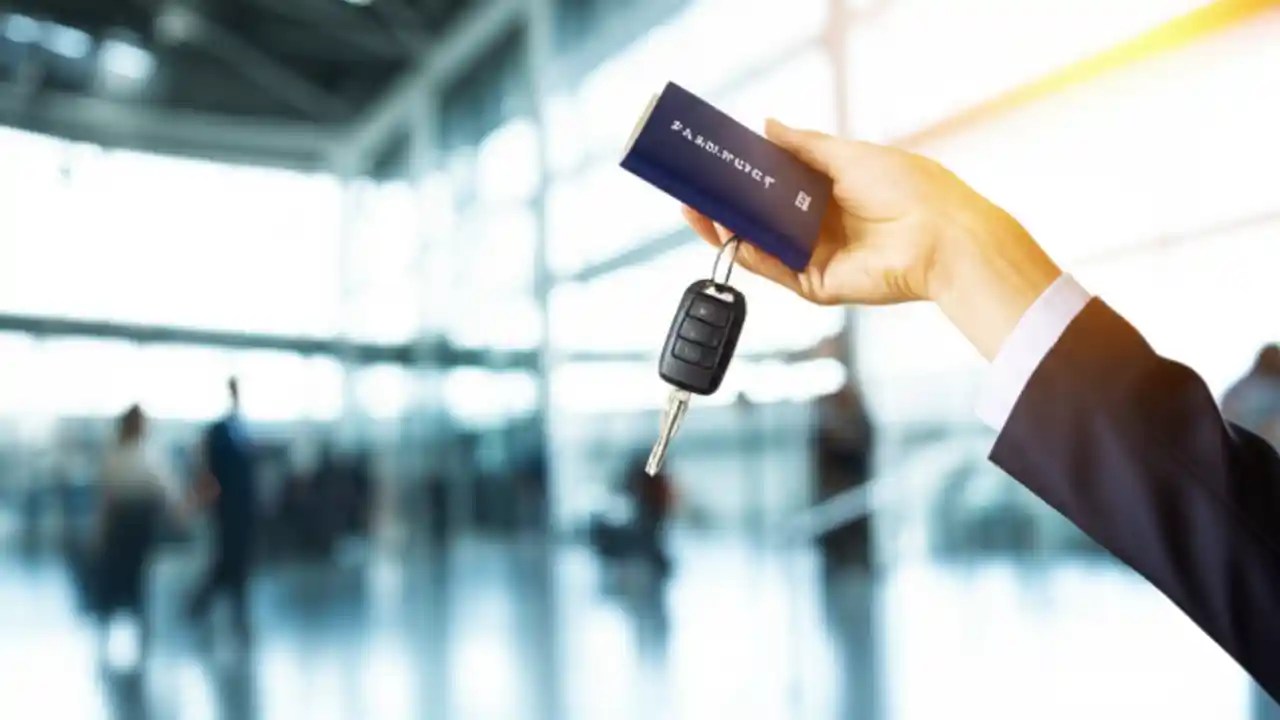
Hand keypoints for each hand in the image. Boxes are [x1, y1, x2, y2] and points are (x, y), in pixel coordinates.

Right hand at [682, 119, 1062, 359]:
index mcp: (829, 192)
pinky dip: (752, 257)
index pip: (774, 186)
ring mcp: (817, 257)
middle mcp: (821, 226)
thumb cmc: (911, 190)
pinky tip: (732, 239)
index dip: (743, 178)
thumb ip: (804, 145)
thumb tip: (767, 125)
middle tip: (691, 190)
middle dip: (724, 207)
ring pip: (760, 247)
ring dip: (728, 231)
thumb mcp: (848, 155)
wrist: (941, 236)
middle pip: (760, 219)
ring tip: (699, 211)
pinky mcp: (819, 285)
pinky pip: (776, 272)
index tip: (713, 165)